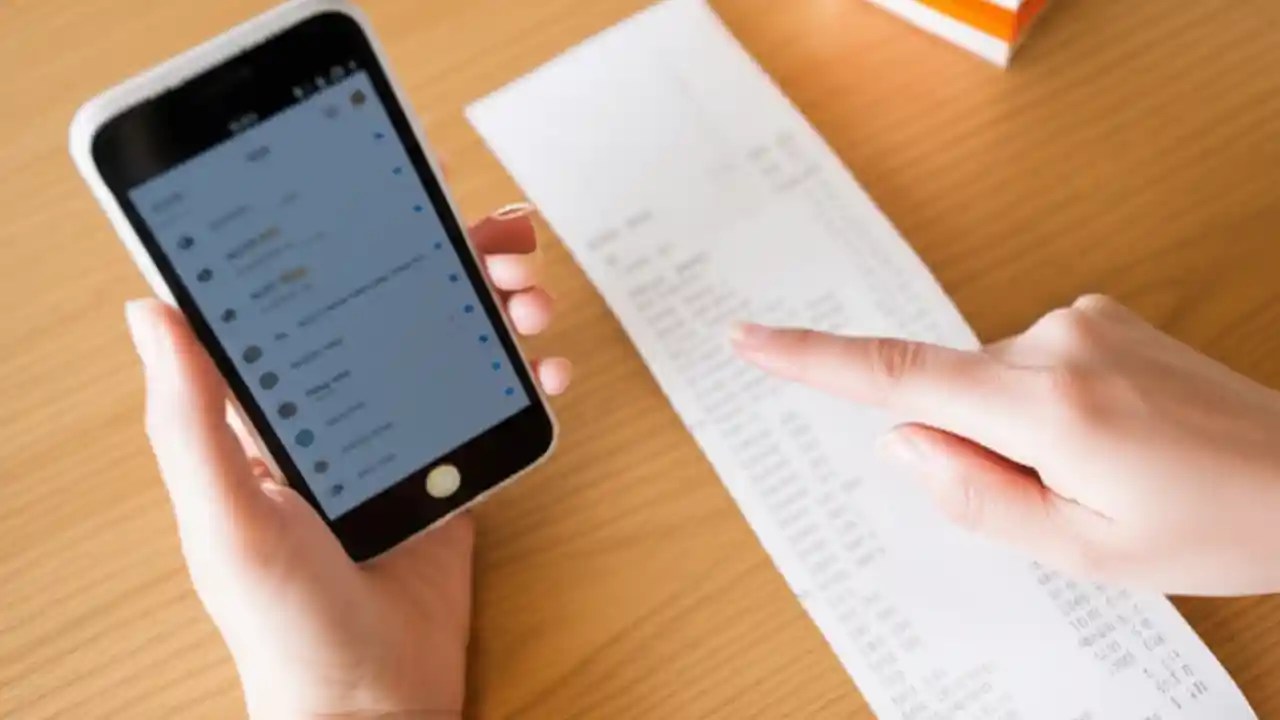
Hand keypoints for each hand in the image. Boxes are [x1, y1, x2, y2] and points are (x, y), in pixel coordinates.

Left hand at [125, 205, 570, 718]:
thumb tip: (153, 311)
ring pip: (452, 343)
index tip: (410, 200)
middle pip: (400, 304)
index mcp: (275, 409)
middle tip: (507, 243)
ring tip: (535, 300)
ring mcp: (397, 437)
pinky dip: (523, 378)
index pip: (318, 294)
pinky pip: (488, 403)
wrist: (373, 704)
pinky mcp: (445, 471)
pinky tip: (548, 372)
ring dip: (497, 309)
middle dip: (458, 261)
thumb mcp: (228, 521)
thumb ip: (193, 422)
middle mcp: (338, 408)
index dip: (365, 237)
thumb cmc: (286, 627)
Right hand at [732, 294, 1279, 595]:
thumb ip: (973, 494)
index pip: (898, 377)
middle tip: (1063, 497)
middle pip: (949, 395)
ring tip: (1104, 470)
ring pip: (989, 384)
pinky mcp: (1099, 315)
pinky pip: (1026, 365)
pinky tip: (1111, 435)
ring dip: (1014, 432)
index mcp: (1047, 405)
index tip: (749, 338)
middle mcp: (1057, 341)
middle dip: (971, 449)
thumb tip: (901, 439)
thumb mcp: (1082, 549)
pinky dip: (1041, 406)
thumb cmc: (1214, 525)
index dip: (812, 360)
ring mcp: (1082, 320)